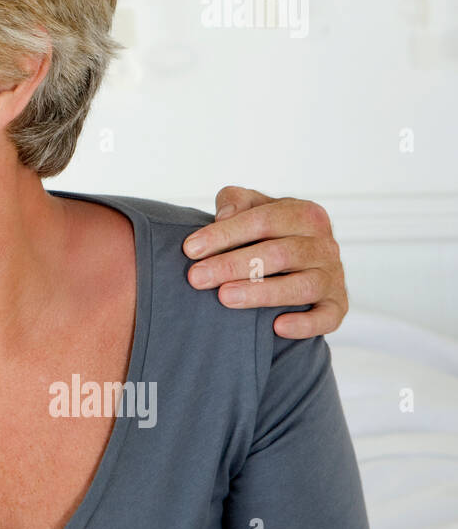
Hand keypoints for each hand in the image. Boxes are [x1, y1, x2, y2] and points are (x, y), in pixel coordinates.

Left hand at [182, 186, 347, 339]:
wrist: (300, 262)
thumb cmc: (267, 233)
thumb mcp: (252, 208)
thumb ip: (236, 201)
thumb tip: (224, 215)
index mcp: (304, 214)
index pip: (262, 221)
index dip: (224, 234)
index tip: (190, 249)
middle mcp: (324, 244)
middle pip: (279, 254)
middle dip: (232, 266)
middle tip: (196, 278)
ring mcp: (333, 276)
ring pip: (301, 286)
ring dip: (262, 293)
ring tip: (224, 297)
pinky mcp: (338, 306)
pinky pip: (327, 317)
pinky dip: (305, 324)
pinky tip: (277, 327)